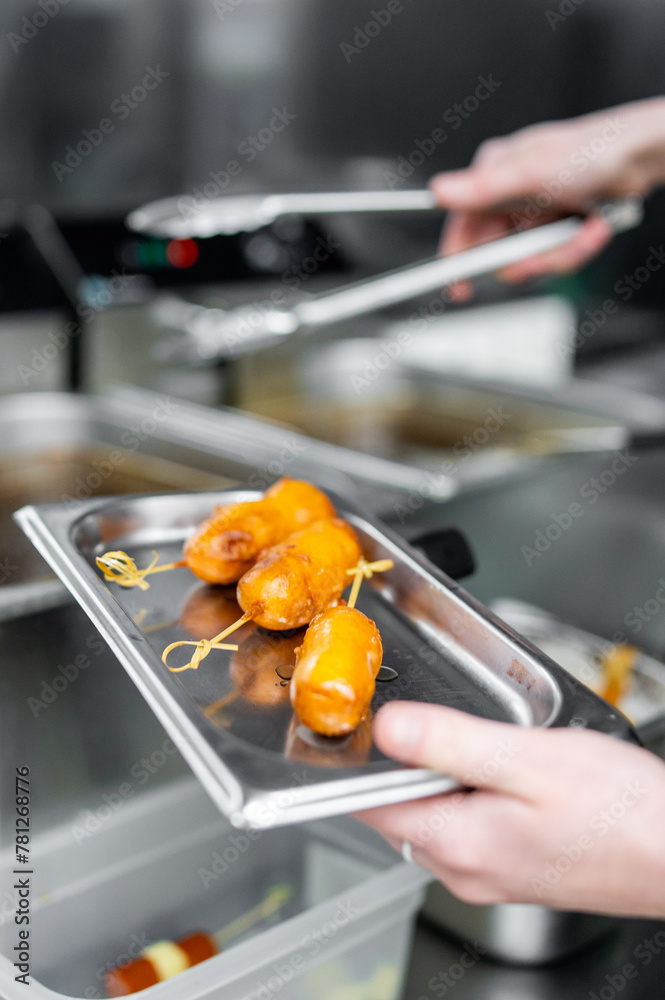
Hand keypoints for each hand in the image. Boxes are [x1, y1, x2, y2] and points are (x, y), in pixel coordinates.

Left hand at [355, 702, 664, 916]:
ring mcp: (490, 873)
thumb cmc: (620, 812)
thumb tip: (387, 727)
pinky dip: (476, 790)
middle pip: (402, 806)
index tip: (370, 723)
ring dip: (448, 773)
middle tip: (449, 722)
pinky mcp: (514, 866)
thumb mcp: (526, 757)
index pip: (368, 806)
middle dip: (412, 761)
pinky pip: (470, 822)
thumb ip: (449, 741)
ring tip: (493, 744)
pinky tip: (515, 771)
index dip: (362, 760)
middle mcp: (465, 870)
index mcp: (456, 844)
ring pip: (437, 811)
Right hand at [430, 97, 664, 298]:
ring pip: (531, 259)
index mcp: (493, 175)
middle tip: (543, 256)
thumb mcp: (531, 172)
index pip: (462, 227)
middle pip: (500, 253)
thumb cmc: (591, 150)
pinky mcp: (556, 227)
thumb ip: (482, 189)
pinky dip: (576, 247)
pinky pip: (555, 256)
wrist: (640, 157)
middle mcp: (510, 196)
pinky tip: (591, 226)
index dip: (456, 260)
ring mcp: (534, 214)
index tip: (458, 288)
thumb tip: (438, 192)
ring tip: (582, 229)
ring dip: (560, 252)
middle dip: (529, 258)